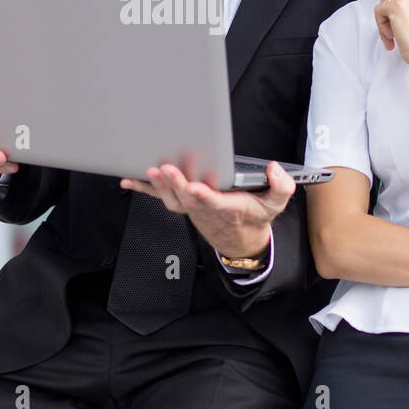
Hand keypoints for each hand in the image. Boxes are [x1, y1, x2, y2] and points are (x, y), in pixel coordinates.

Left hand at [120, 162, 294, 257]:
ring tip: (150, 170)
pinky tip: (128, 180)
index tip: (195, 187)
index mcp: (230, 207)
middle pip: (188, 198)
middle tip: (166, 169)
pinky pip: (160, 197)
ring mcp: (192, 208)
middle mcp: (206, 208)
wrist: (239, 239)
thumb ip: (281, 187)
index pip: (215, 202)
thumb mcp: (276, 204)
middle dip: (176, 183)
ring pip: (172, 198)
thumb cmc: (255, 215)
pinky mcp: (183, 203)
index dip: (204, 195)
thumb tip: (275, 170)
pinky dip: (143, 189)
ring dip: (159, 185)